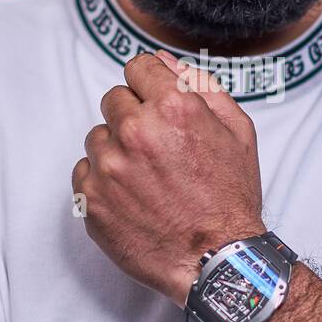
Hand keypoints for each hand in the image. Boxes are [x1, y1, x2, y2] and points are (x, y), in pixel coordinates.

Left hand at [72, 51, 263, 306]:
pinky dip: (103, 181)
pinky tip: (132, 197)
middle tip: (159, 149)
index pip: (138, 68)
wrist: (217, 260)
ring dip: (117, 149)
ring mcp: (108, 168)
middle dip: (134, 117)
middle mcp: (135, 133)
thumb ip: (201, 86)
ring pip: (97, 137)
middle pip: (114, 100)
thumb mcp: (237, 131)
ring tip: (147, 178)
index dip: (150, 86)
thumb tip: (163, 61)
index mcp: (172, 108)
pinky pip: (84, 172)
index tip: (157, 105)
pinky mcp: (91, 200)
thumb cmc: (230, 198)